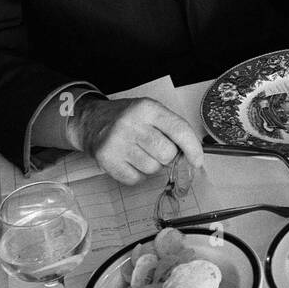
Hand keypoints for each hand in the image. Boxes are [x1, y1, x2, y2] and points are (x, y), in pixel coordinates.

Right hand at [69, 97, 203, 184]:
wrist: (91, 121)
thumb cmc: (129, 118)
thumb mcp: (151, 112)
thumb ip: (172, 129)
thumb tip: (192, 157)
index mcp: (147, 108)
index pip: (179, 130)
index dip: (193, 148)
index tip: (197, 160)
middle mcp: (131, 124)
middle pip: (167, 154)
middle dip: (168, 156)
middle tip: (157, 149)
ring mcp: (117, 142)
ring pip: (152, 168)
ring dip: (152, 166)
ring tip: (141, 153)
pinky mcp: (106, 159)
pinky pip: (135, 179)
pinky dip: (137, 175)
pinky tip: (130, 161)